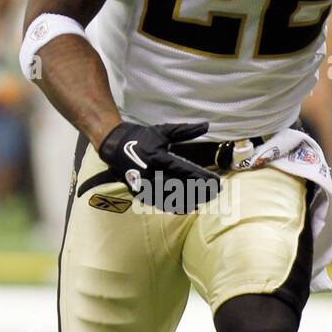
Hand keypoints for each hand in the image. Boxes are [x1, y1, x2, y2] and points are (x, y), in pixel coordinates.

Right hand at [98, 120, 220, 212]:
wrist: (115, 146)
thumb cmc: (141, 137)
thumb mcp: (163, 131)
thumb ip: (185, 131)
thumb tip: (206, 125)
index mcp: (158, 157)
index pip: (185, 170)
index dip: (201, 178)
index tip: (216, 182)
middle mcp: (152, 173)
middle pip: (180, 187)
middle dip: (199, 191)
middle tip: (214, 193)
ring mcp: (145, 185)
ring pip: (171, 198)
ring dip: (189, 200)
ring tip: (204, 201)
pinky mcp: (140, 192)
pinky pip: (159, 203)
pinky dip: (174, 206)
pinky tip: (187, 207)